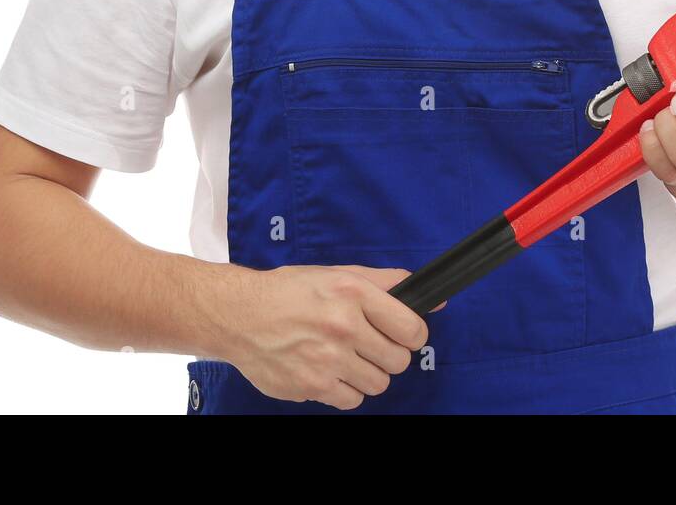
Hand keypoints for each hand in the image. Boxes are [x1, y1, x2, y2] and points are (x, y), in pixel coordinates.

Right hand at [225, 264, 438, 410]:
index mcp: (353, 292)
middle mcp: (343, 325)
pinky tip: (330, 371)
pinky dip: (346, 390)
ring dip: (368, 373)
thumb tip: (434, 298)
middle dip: (390, 354)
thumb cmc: (291, 291)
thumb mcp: (339, 274)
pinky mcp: (312, 386)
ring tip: (347, 357)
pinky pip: (352, 401)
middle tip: (370, 345)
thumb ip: (387, 283)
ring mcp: (327, 359)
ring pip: (378, 384)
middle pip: (399, 361)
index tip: (403, 334)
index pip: (412, 328)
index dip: (413, 334)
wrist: (240, 315)